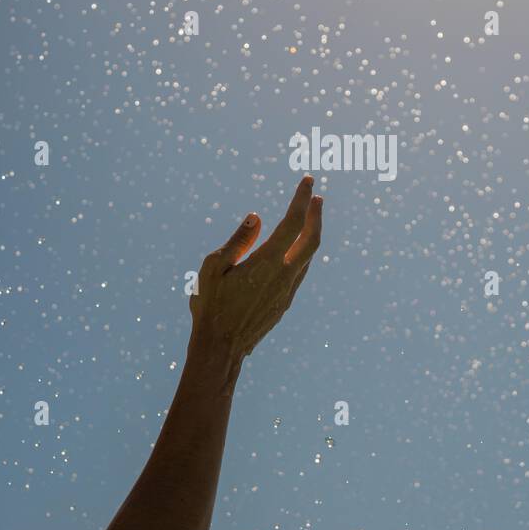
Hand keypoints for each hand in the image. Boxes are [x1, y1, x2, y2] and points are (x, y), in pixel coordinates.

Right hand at [187, 175, 322, 388]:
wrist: (221, 348)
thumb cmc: (211, 306)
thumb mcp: (213, 268)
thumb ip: (238, 241)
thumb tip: (256, 218)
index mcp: (268, 262)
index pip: (294, 222)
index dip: (302, 199)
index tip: (308, 181)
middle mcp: (285, 275)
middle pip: (312, 239)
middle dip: (316, 215)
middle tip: (317, 197)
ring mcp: (288, 291)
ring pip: (308, 257)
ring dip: (310, 235)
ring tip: (307, 219)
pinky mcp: (285, 303)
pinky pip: (299, 271)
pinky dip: (301, 253)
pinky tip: (294, 250)